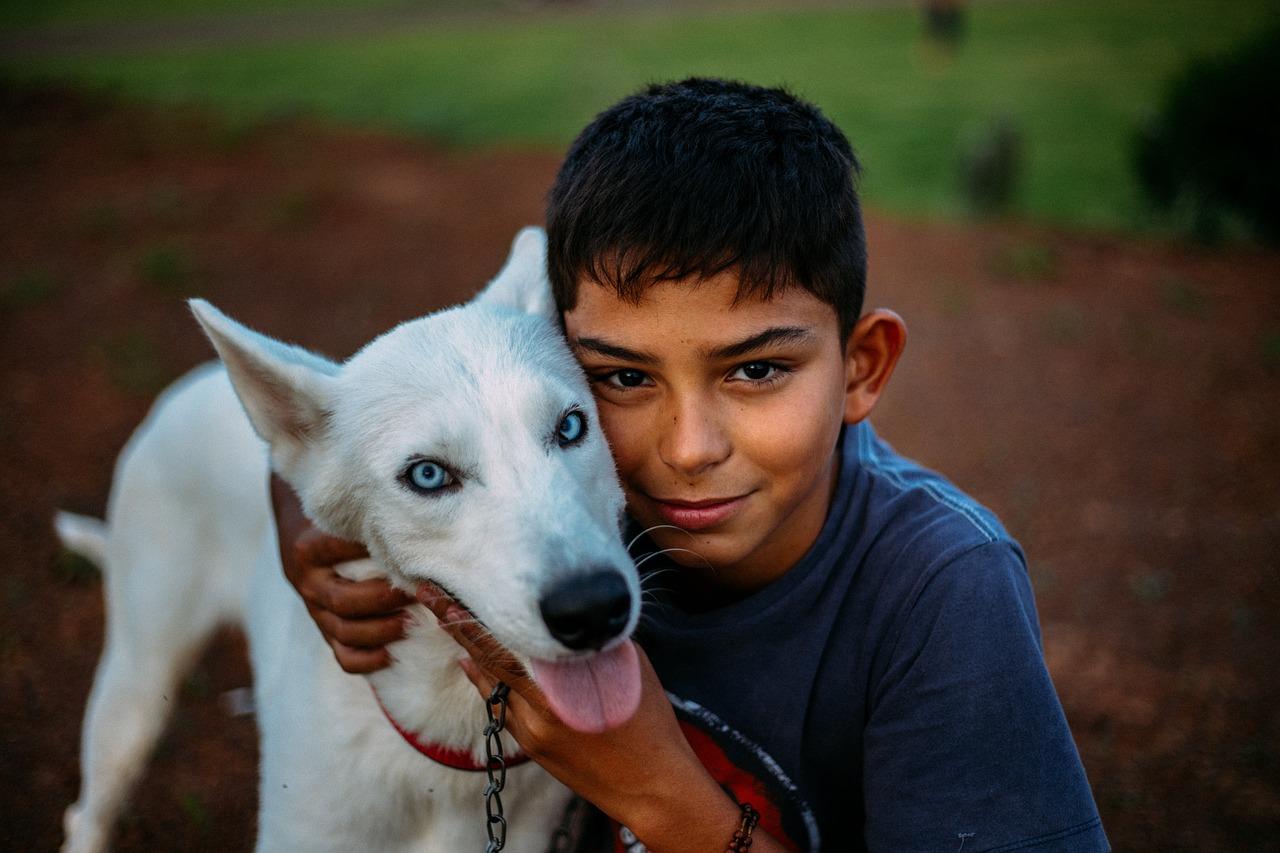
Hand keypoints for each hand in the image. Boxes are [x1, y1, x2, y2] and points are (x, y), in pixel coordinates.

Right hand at [270, 473, 413, 672]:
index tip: (407, 553)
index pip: (337, 553)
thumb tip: (417, 522)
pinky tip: (390, 655)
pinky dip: (365, 660)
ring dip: (381, 631)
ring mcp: (314, 609)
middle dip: (384, 600)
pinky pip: (341, 656)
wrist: (300, 534)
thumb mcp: (341, 513)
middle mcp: (308, 582)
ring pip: (343, 631)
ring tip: (412, 622)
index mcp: (308, 550)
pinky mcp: (324, 629)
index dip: (372, 554)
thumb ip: (367, 518)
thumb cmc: (336, 520)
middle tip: (418, 592)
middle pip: (344, 600)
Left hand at [417, 583, 783, 852]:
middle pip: (486, 660)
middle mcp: (538, 710)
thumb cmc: (648, 720)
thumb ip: (589, 643)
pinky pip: (502, 705)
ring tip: (447, 618)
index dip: (470, 617)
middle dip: (458, 626)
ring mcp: (530, 731)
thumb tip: (562, 618)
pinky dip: (490, 680)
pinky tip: (475, 662)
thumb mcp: (625, 668)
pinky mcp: (531, 746)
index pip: (503, 643)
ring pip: (491, 683)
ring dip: (472, 651)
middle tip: (428, 594)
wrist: (651, 785)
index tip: (444, 591)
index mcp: (561, 686)